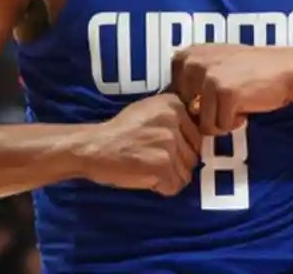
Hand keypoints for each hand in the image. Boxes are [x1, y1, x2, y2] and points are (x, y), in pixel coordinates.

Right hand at [79, 94, 201, 196]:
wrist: (93, 147)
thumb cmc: (119, 131)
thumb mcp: (149, 110)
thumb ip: (174, 118)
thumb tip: (198, 137)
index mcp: (174, 104)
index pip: (197, 136)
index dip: (181, 148)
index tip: (160, 148)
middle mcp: (175, 121)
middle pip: (194, 156)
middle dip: (177, 164)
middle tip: (153, 161)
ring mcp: (169, 144)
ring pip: (186, 173)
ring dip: (169, 177)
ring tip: (148, 169)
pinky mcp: (162, 166)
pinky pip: (174, 187)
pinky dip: (161, 188)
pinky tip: (145, 177)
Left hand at [171, 44, 292, 135]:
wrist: (285, 69)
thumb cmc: (250, 70)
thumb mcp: (215, 63)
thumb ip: (192, 77)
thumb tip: (169, 108)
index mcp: (187, 54)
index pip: (173, 96)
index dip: (195, 103)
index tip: (213, 94)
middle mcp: (193, 62)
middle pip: (185, 112)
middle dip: (206, 114)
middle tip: (227, 102)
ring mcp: (208, 77)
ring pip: (202, 123)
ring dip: (221, 121)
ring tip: (237, 104)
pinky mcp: (223, 93)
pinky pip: (218, 127)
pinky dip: (233, 123)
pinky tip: (245, 108)